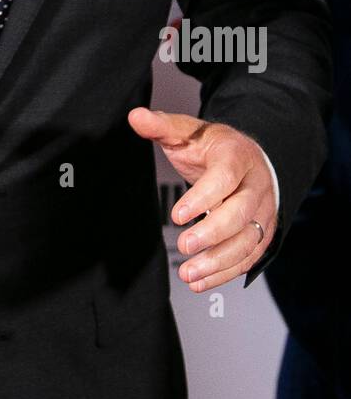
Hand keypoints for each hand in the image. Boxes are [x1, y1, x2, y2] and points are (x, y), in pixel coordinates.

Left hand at [128, 107, 277, 291]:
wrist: (250, 159)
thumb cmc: (215, 147)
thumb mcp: (189, 131)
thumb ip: (162, 126)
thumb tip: (135, 117)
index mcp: (237, 156)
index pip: (225, 178)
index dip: (203, 198)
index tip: (177, 215)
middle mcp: (256, 186)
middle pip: (241, 213)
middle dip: (212, 234)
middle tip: (183, 246)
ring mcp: (263, 212)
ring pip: (248, 241)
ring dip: (218, 262)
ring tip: (188, 273)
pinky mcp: (262, 234)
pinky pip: (249, 258)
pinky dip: (225, 273)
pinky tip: (200, 281)